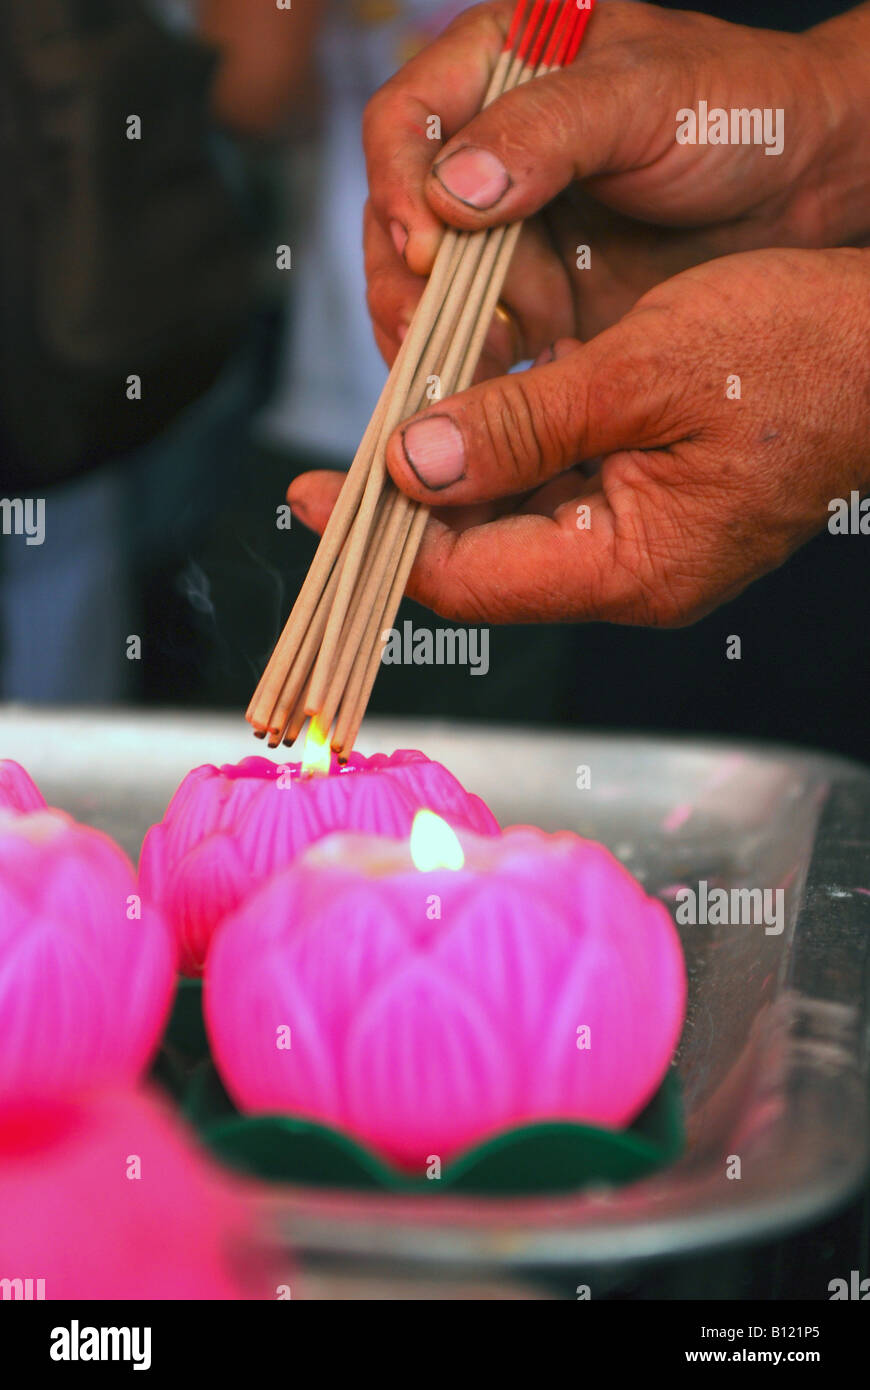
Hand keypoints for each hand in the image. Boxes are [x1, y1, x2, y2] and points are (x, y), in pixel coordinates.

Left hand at [289, 248, 869, 625]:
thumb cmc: (795, 351)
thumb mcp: (642, 371)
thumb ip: (523, 424)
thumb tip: (413, 462)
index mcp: (631, 568)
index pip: (470, 580)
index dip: (384, 538)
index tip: (307, 496)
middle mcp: (632, 580)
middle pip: (483, 564)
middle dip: (408, 509)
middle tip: (341, 453)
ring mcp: (645, 554)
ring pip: (514, 530)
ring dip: (455, 480)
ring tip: (399, 420)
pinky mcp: (655, 518)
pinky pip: (557, 502)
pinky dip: (508, 461)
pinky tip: (476, 412)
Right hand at [362, 0, 869, 363]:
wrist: (803, 189)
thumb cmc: (737, 111)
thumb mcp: (643, 99)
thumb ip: (545, 133)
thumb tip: (451, 192)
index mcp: (492, 70)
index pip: (403, 122)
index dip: (396, 188)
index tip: (429, 249)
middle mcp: (480, 154)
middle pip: (393, 222)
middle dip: (409, 285)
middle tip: (433, 333)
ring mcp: (500, 234)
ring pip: (421, 293)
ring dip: (437, 338)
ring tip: (478, 372)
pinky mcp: (526, 300)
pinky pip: (473, 340)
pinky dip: (476, 370)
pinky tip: (502, 391)